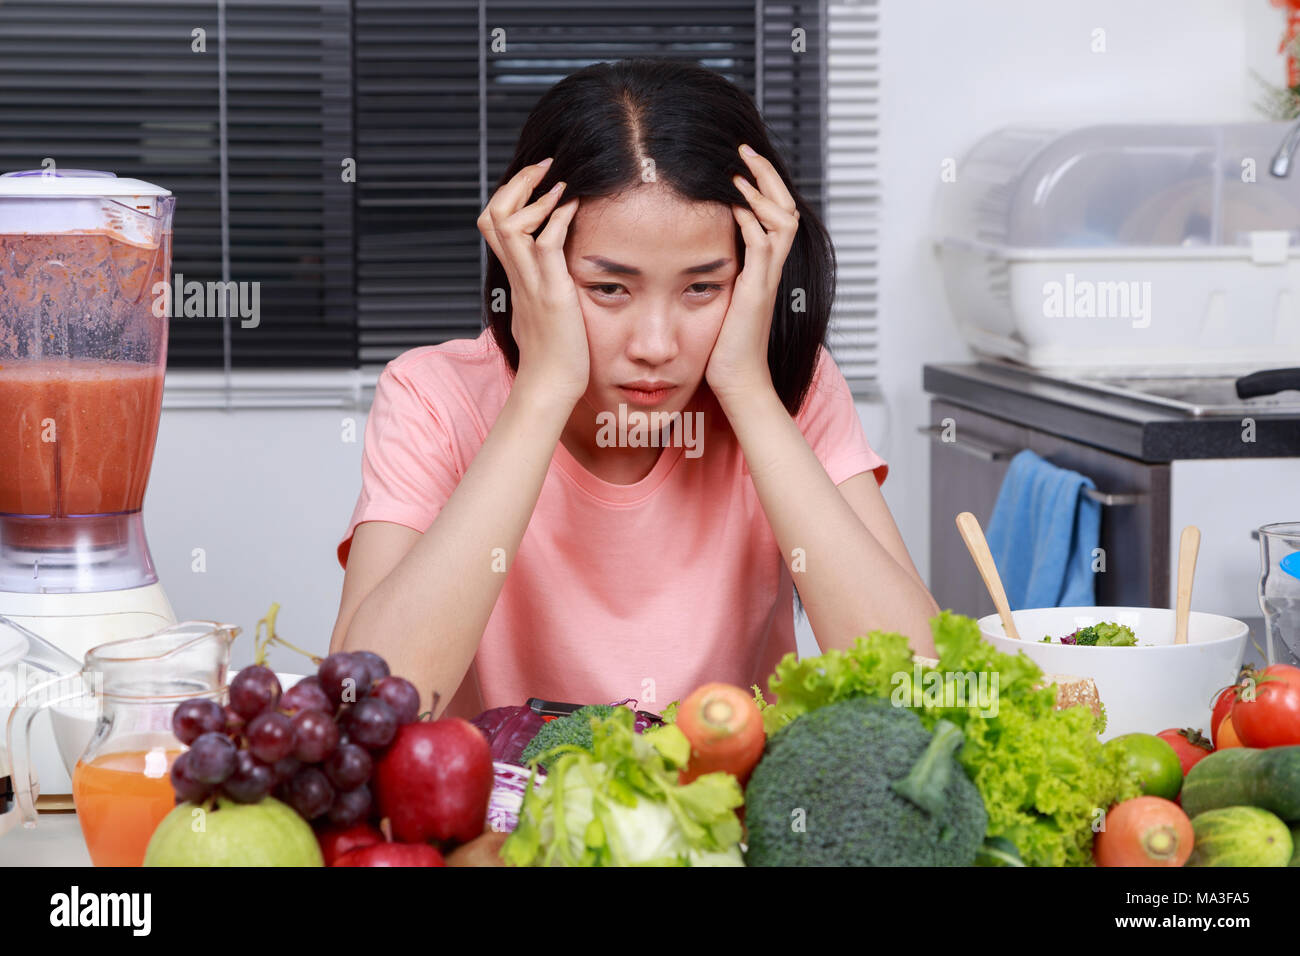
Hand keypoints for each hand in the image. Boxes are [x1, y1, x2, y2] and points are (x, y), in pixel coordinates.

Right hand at [477, 158, 588, 406]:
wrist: (550, 385)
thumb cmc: (552, 355)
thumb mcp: (540, 313)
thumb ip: (540, 289)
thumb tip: (551, 277)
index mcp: (515, 277)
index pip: (494, 225)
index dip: (510, 196)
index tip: (536, 182)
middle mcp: (517, 275)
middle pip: (492, 215)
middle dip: (516, 184)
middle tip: (543, 168)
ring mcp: (532, 283)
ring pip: (509, 224)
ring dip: (534, 197)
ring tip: (559, 183)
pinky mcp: (551, 294)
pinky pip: (546, 247)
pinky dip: (558, 220)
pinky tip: (575, 207)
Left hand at [705, 144, 800, 404]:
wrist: (737, 381)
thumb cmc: (723, 347)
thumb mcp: (720, 298)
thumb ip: (715, 271)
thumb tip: (693, 250)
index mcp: (763, 267)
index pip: (773, 212)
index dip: (762, 184)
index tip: (740, 161)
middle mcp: (770, 268)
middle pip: (786, 206)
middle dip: (767, 175)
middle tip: (745, 149)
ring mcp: (767, 278)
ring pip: (781, 220)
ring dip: (760, 192)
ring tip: (739, 170)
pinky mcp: (757, 291)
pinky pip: (763, 247)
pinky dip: (752, 222)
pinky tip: (736, 205)